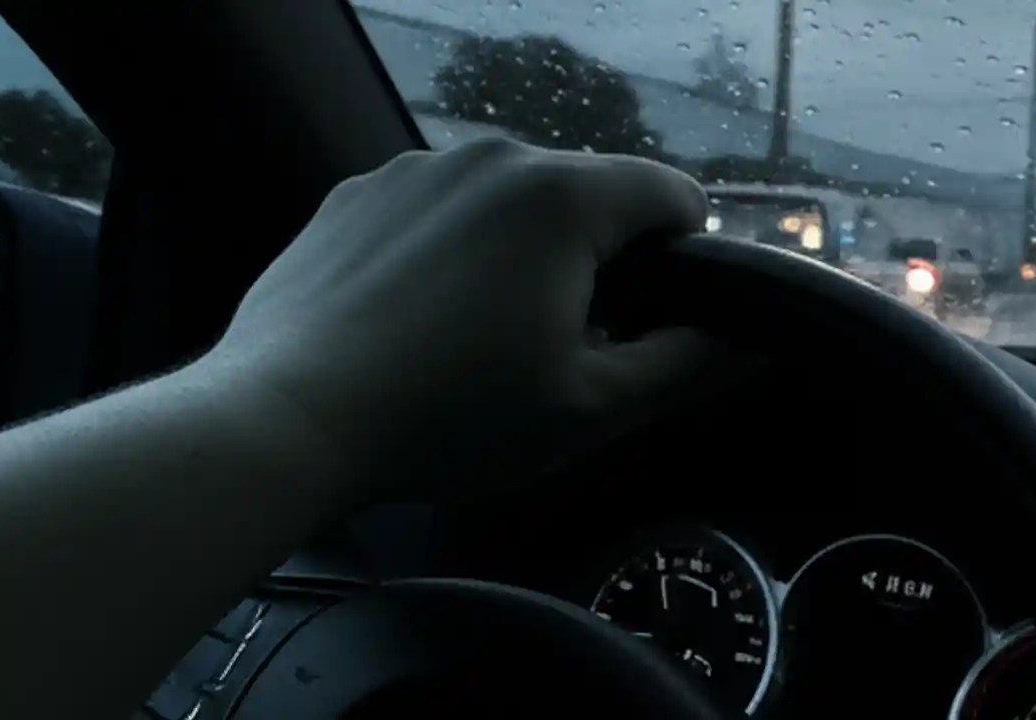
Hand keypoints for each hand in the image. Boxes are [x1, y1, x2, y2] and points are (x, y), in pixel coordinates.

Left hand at [204, 138, 711, 498]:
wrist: (286, 419)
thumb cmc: (448, 418)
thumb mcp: (588, 407)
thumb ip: (685, 366)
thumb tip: (749, 343)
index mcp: (563, 198)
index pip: (670, 194)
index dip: (685, 256)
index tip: (655, 316)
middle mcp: (493, 157)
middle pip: (588, 194)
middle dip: (598, 258)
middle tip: (564, 344)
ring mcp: (416, 169)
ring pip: (510, 199)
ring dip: (522, 252)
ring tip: (480, 336)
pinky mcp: (360, 191)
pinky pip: (441, 208)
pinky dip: (454, 249)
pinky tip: (420, 318)